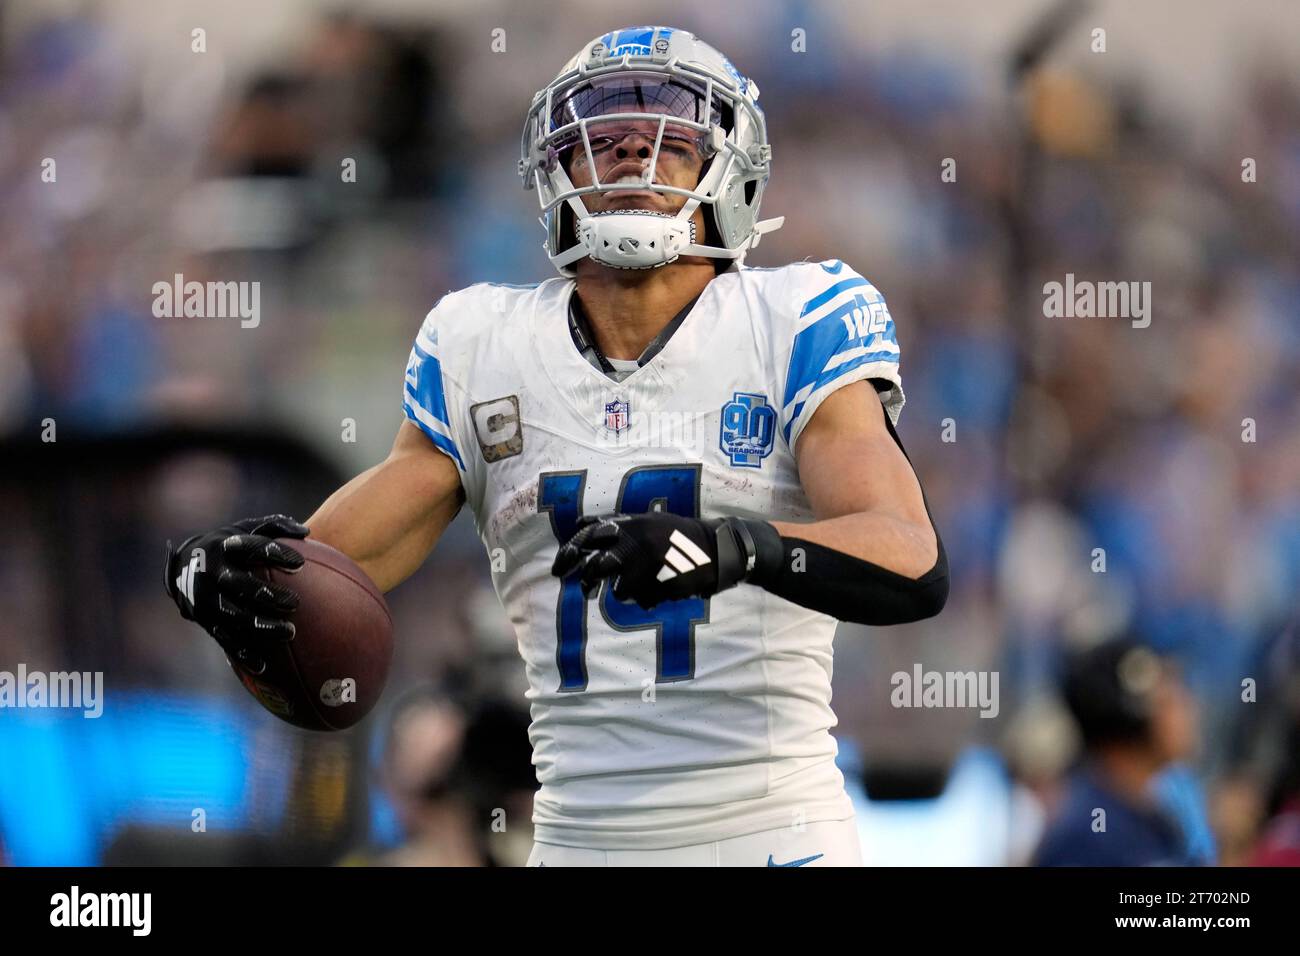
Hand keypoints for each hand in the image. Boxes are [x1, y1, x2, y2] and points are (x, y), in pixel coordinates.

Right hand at [164, 514, 307, 668]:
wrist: (183, 566)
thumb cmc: (230, 546)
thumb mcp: (246, 528)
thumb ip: (275, 526)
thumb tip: (306, 531)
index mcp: (226, 546)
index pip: (251, 548)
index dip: (275, 554)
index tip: (299, 563)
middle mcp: (212, 572)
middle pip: (239, 585)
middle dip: (267, 594)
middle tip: (294, 602)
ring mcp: (205, 598)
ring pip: (233, 616)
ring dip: (260, 626)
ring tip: (290, 632)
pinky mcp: (204, 620)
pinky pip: (225, 638)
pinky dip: (244, 653)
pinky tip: (265, 666)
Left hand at [551, 513, 754, 608]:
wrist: (715, 549)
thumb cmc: (680, 535)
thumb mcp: (650, 519)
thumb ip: (620, 523)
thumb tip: (581, 524)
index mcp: (632, 522)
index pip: (590, 531)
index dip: (571, 546)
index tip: (561, 560)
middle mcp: (634, 540)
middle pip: (593, 559)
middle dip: (576, 570)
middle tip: (565, 579)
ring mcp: (644, 562)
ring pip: (608, 580)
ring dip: (595, 585)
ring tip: (589, 592)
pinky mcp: (655, 581)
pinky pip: (630, 594)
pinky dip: (634, 596)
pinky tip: (645, 592)